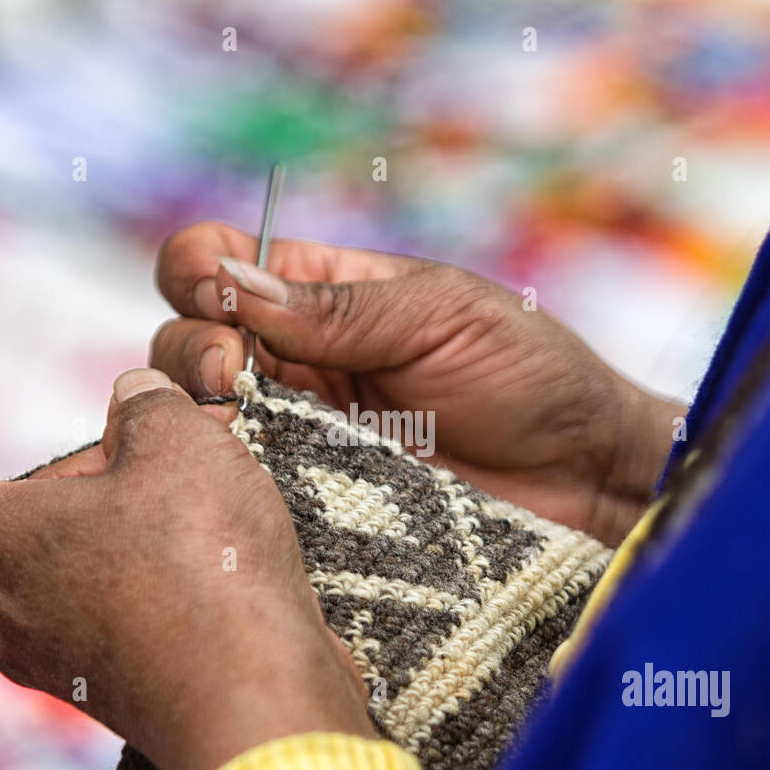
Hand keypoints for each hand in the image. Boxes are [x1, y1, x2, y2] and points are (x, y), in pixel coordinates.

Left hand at [0, 369, 374, 769]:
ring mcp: (64, 663)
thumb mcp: (179, 442)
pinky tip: (223, 556)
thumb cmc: (202, 563)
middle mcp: (10, 611)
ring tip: (210, 489)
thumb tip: (138, 404)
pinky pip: (122, 615)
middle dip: (86, 477)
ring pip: (77, 569)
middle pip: (21, 525)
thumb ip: (148, 405)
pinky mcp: (122, 694)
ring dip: (130, 525)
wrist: (258, 702)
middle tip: (166, 438)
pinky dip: (156, 578)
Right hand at [150, 222, 684, 542]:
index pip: (216, 264)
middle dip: (192, 351)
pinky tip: (243, 485)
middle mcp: (294, 364)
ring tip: (237, 431)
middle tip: (237, 378)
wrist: (584, 480)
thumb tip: (233, 281)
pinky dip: (225, 484)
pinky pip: (243, 492)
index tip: (220, 302)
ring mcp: (297, 437)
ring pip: (198, 420)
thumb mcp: (443, 316)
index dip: (197, 272)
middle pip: (186, 342)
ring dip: (196, 417)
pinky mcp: (310, 505)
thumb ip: (340, 305)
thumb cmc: (530, 376)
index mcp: (320, 294)